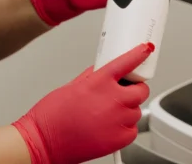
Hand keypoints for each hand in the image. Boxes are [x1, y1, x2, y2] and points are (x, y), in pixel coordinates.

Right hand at [13, 43, 154, 163]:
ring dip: (128, 110)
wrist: (45, 142)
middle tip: (124, 92)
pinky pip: (132, 129)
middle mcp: (113, 100)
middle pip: (141, 90)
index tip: (146, 49)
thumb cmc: (52, 116)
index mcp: (99, 82)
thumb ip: (93, 77)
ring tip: (107, 115)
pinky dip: (125, 128)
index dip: (140, 54)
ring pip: (136, 111)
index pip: (127, 62)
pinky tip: (108, 127)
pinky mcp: (121, 139)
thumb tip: (102, 71)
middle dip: (135, 89)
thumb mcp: (72, 86)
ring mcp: (119, 120)